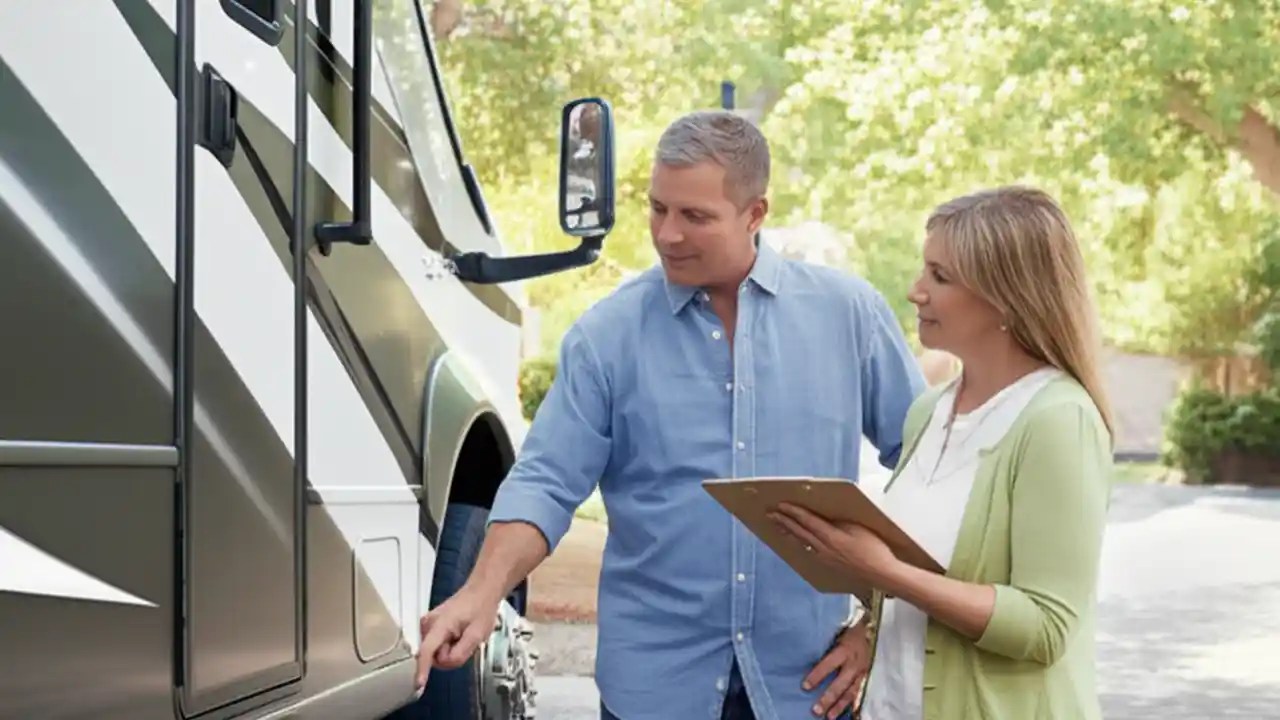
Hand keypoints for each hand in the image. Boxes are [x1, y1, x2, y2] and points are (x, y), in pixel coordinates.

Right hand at [414, 586, 500, 689]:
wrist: (480, 593)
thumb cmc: (480, 609)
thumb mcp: (478, 634)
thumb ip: (462, 651)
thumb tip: (447, 663)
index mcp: (440, 623)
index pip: (427, 650)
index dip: (423, 668)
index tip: (418, 683)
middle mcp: (428, 623)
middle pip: (434, 656)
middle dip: (450, 655)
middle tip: (465, 640)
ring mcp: (427, 625)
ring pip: (436, 653)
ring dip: (451, 650)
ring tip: (462, 635)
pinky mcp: (429, 627)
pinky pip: (436, 647)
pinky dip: (448, 645)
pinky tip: (457, 634)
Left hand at [769, 502, 899, 587]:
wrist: (882, 573)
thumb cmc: (874, 548)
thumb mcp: (858, 528)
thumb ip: (839, 522)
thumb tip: (824, 516)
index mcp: (832, 537)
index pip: (807, 521)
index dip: (793, 512)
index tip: (781, 504)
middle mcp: (824, 548)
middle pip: (799, 532)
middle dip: (784, 521)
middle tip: (770, 514)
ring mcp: (825, 558)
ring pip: (802, 542)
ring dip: (788, 533)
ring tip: (777, 526)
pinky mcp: (828, 564)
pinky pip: (808, 550)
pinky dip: (799, 543)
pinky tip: (796, 541)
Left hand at [805, 620, 870, 718]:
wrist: (872, 629)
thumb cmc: (848, 629)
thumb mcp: (836, 632)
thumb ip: (825, 644)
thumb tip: (804, 654)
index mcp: (844, 650)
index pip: (828, 665)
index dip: (817, 676)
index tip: (805, 687)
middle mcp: (854, 663)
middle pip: (840, 684)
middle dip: (827, 698)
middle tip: (816, 710)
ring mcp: (861, 672)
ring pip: (850, 692)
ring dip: (839, 706)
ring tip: (829, 717)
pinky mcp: (866, 677)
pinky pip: (858, 693)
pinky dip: (851, 704)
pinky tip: (846, 713)